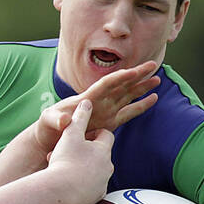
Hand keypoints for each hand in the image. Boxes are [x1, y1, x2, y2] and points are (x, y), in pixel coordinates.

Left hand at [32, 61, 158, 152]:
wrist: (48, 138)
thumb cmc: (46, 127)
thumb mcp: (47, 121)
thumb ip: (56, 120)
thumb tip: (66, 120)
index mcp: (86, 99)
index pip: (105, 85)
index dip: (119, 78)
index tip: (132, 71)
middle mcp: (99, 102)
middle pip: (121, 85)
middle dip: (136, 75)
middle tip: (153, 65)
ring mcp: (105, 111)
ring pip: (127, 95)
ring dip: (142, 87)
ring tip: (157, 78)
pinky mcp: (109, 122)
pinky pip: (128, 112)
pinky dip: (140, 105)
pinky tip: (153, 98)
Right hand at [46, 100, 114, 203]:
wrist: (62, 192)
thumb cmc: (66, 161)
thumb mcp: (71, 133)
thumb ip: (80, 117)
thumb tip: (87, 102)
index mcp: (103, 149)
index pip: (106, 135)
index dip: (94, 133)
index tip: (81, 136)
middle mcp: (108, 166)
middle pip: (100, 155)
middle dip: (86, 153)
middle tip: (68, 153)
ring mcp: (103, 183)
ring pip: (95, 172)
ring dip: (83, 168)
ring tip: (65, 169)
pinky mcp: (96, 197)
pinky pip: (91, 188)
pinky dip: (83, 185)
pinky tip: (70, 184)